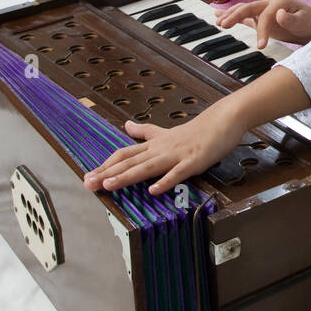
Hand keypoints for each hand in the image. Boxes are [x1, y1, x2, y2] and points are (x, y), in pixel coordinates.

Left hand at [82, 106, 244, 195]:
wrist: (222, 120)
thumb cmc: (196, 130)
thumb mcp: (166, 131)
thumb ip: (145, 131)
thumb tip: (126, 126)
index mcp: (154, 144)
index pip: (124, 154)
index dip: (106, 165)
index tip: (88, 176)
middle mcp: (161, 149)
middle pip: (130, 161)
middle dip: (108, 173)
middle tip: (89, 183)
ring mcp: (176, 155)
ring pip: (148, 167)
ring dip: (127, 176)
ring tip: (109, 185)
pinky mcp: (193, 161)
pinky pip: (177, 173)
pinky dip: (165, 181)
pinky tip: (153, 191)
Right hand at [215, 0, 310, 48]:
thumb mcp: (304, 22)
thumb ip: (291, 19)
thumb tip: (279, 14)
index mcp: (278, 2)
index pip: (264, 16)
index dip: (261, 31)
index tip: (261, 46)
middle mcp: (269, 4)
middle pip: (248, 8)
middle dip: (235, 15)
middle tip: (223, 25)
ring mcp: (264, 11)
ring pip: (244, 11)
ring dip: (230, 15)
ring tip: (218, 22)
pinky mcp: (263, 20)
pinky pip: (246, 17)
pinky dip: (233, 16)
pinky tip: (219, 15)